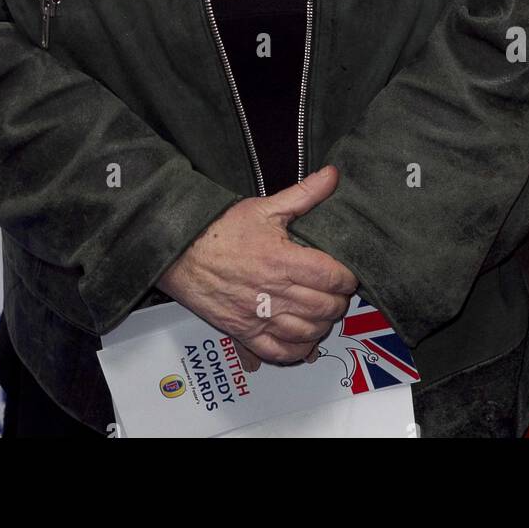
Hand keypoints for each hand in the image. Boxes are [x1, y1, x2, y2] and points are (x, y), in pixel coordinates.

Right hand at [157, 164, 355, 366]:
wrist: (181, 252)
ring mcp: (259, 316)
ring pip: (307, 332)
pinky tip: (303, 339)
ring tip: (323, 311)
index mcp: (281, 260)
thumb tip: (331, 176)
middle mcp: (273, 292)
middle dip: (338, 300)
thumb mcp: (264, 207)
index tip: (347, 273)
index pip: (331, 277)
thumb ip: (303, 194)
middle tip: (337, 291)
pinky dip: (297, 350)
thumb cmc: (220, 230)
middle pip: (324, 307)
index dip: (347, 277)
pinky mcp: (244, 332)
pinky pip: (279, 352)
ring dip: (322, 324)